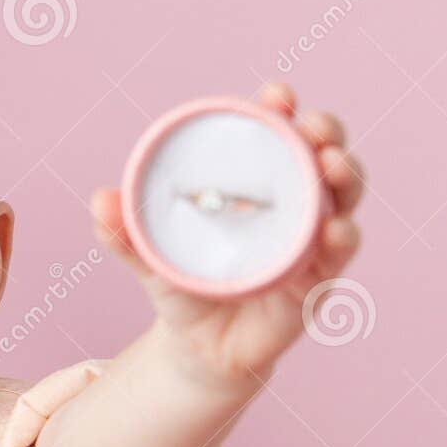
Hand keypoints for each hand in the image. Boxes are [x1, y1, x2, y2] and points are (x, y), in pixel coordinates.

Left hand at [91, 80, 365, 386]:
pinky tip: (334, 230)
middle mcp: (292, 206)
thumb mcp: (149, 257)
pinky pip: (335, 257)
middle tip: (315, 128)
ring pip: (342, 199)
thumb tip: (100, 201)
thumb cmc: (184, 287)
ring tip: (333, 164)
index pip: (276, 134)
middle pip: (322, 156)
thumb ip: (125, 232)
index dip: (281, 110)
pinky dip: (340, 240)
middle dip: (326, 134)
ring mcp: (309, 244)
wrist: (198, 351)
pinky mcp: (316, 284)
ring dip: (346, 176)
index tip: (278, 95)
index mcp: (255, 185)